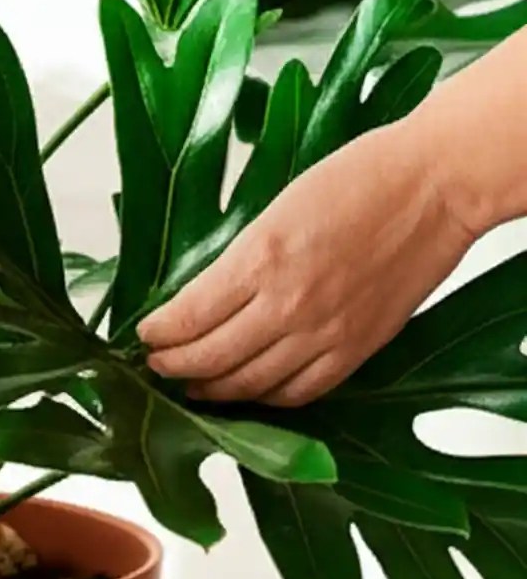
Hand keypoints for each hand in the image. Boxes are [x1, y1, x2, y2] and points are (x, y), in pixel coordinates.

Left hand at [137, 122, 477, 406]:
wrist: (433, 186)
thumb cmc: (357, 179)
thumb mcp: (273, 209)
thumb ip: (237, 260)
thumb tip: (200, 297)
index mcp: (260, 260)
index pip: (188, 316)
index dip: (159, 333)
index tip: (145, 334)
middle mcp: (288, 305)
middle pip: (211, 358)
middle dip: (174, 366)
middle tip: (156, 364)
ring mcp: (325, 333)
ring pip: (251, 384)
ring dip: (213, 389)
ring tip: (193, 384)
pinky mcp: (358, 349)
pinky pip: (301, 392)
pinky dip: (268, 398)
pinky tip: (251, 390)